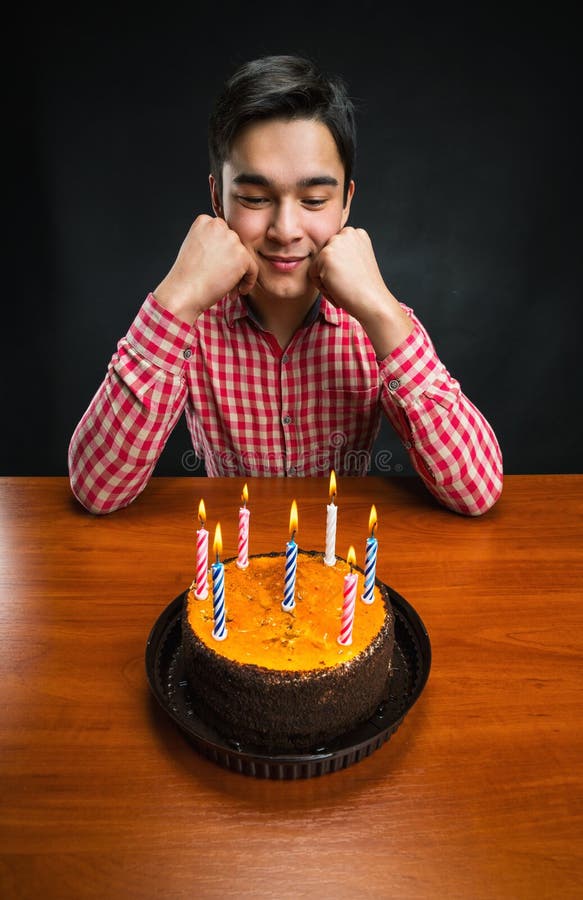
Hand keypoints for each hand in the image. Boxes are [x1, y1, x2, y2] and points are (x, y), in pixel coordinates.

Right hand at [154, 215, 257, 324]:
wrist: (184, 292)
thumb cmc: (186, 276)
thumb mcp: (193, 247)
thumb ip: (210, 241)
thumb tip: (228, 248)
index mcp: (204, 221)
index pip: (223, 236)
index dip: (222, 255)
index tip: (215, 269)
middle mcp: (218, 225)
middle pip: (234, 245)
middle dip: (231, 264)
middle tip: (221, 281)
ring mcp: (231, 239)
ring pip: (244, 257)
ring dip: (239, 274)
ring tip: (228, 289)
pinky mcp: (242, 255)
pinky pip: (253, 269)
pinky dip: (249, 281)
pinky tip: (238, 291)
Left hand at [309, 227, 413, 356]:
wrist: (372, 300)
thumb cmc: (366, 288)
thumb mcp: (359, 261)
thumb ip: (345, 253)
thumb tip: (328, 259)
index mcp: (357, 233)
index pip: (334, 250)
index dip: (339, 268)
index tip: (351, 278)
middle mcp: (347, 233)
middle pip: (324, 256)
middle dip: (331, 273)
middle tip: (348, 284)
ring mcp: (336, 242)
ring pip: (318, 265)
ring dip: (327, 280)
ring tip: (344, 287)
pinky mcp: (326, 255)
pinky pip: (312, 274)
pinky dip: (322, 287)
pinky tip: (339, 289)